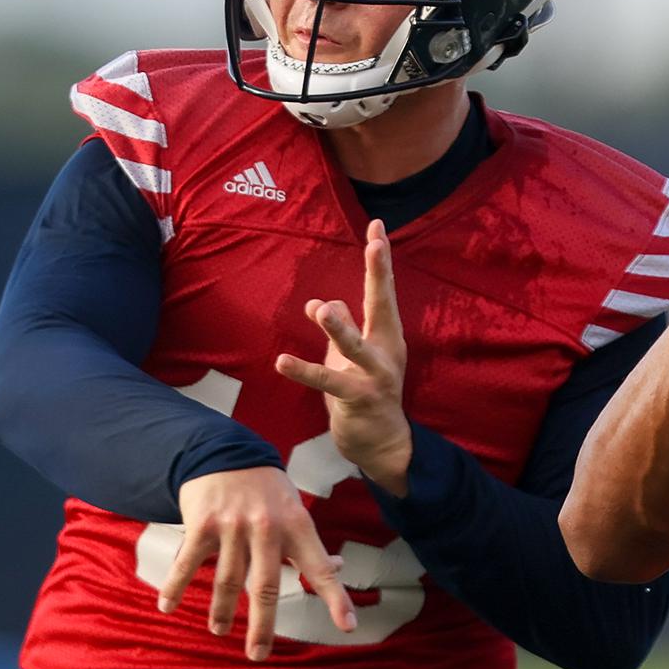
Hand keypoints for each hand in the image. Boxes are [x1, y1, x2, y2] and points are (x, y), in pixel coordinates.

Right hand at [161, 465, 357, 659]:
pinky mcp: (202, 524)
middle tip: (258, 655)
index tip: (347, 626)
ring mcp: (233, 527)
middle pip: (267, 587)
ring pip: (228, 580)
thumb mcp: (296, 510)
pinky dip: (175, 587)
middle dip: (263, 625)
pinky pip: (187, 563)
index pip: (321, 569)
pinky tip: (167, 607)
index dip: (336, 598)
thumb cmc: (267, 490)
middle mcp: (268, 529)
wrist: (225, 453)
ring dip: (222, 611)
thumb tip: (338, 569)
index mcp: (297, 527)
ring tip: (220, 630)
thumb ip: (310, 544)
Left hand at [275, 219, 412, 494]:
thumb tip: (319, 302)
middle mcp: (386, 350)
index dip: (380, 260)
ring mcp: (375, 375)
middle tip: (376, 244)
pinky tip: (282, 361)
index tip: (377, 226)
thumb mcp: (349, 357)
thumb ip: (338, 328)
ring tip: (322, 311)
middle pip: (382, 306)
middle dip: (379, 274)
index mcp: (385, 336)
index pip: (381, 291)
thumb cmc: (365, 394)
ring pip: (356, 346)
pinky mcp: (358, 398)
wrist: (381, 443)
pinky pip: (329, 382)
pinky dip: (305, 371)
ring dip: (339, 329)